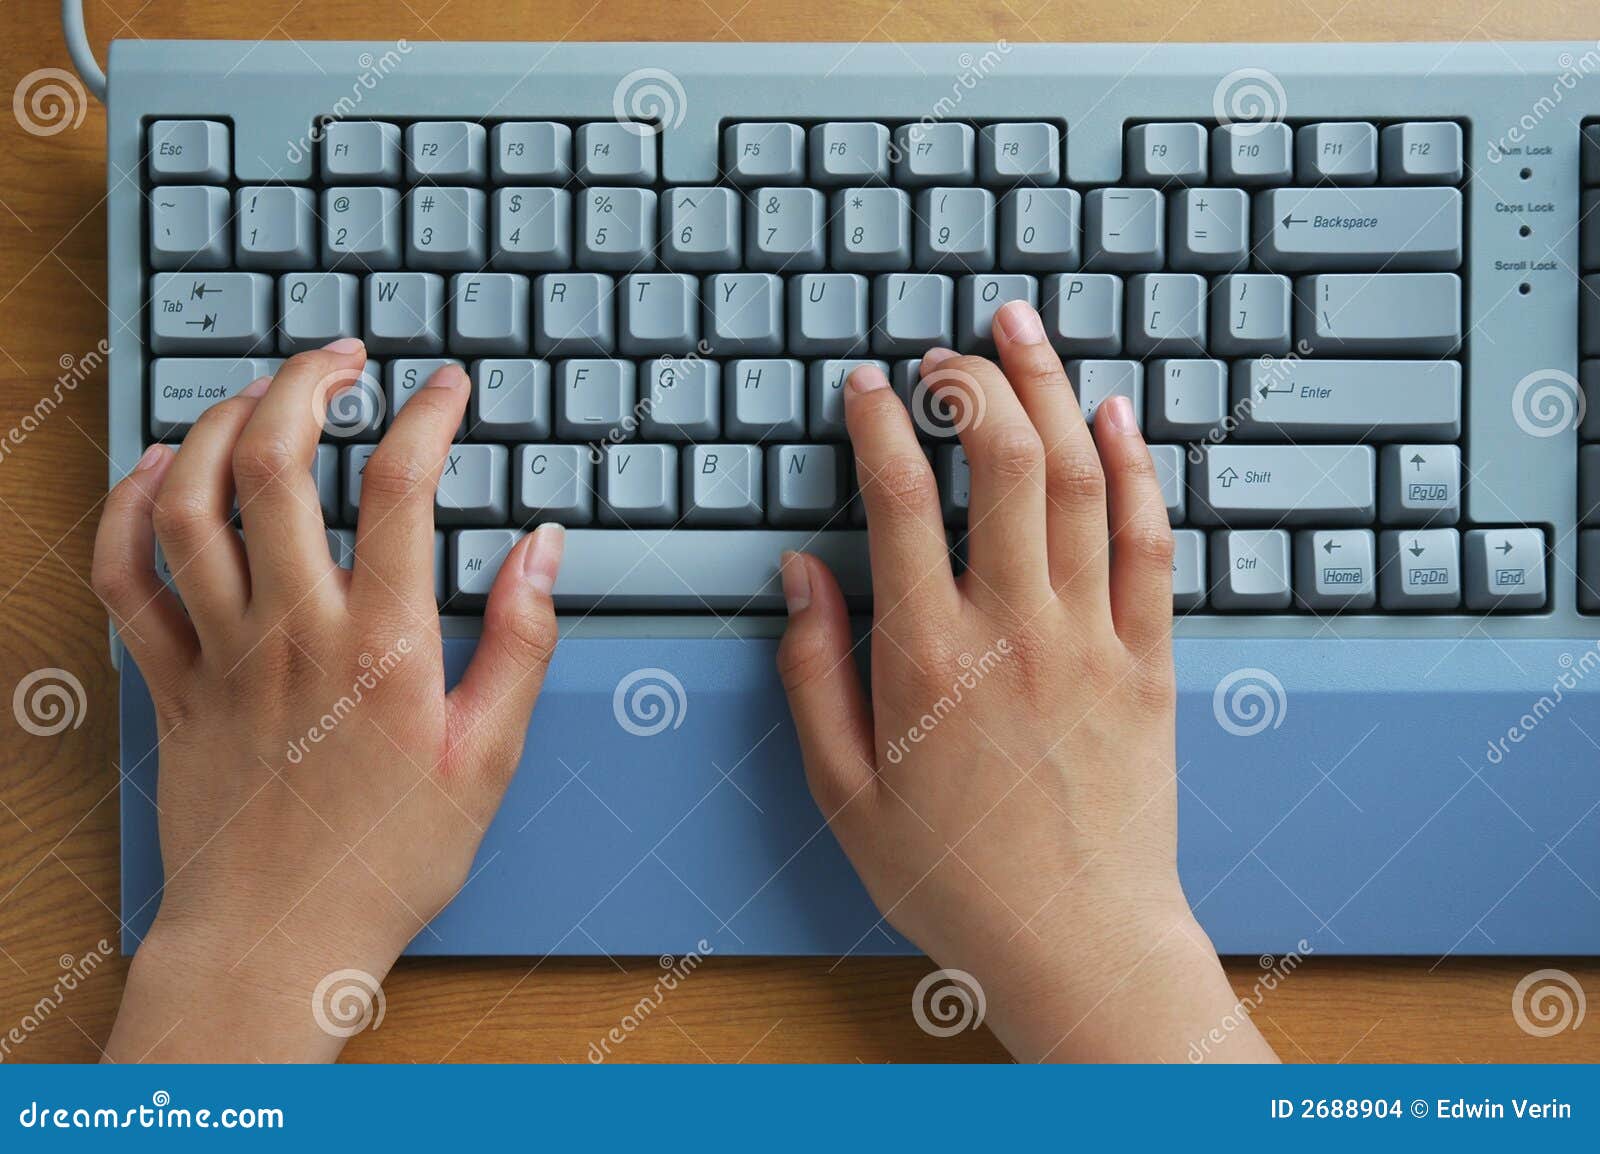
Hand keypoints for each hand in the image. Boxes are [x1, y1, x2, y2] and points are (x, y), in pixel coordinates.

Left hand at [93, 342, 563, 1060]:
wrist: (279, 938)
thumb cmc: (389, 859)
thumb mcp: (490, 756)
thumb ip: (523, 641)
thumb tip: (543, 547)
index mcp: (382, 643)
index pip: (400, 486)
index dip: (428, 415)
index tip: (446, 389)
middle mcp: (291, 628)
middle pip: (276, 461)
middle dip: (309, 381)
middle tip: (343, 356)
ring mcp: (218, 651)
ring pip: (188, 498)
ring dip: (216, 423)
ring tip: (258, 394)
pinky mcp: (168, 682)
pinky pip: (123, 575)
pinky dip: (126, 508)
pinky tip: (153, 471)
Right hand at [776, 302, 1274, 1062]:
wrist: (1078, 941)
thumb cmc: (953, 876)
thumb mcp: (843, 790)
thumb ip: (813, 674)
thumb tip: (800, 576)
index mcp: (928, 657)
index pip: (898, 499)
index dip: (878, 422)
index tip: (867, 386)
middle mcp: (1015, 628)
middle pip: (999, 459)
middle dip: (970, 380)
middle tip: (946, 349)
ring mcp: (1093, 636)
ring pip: (1077, 477)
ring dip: (1048, 389)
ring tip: (1023, 331)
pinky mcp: (1149, 657)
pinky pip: (1149, 539)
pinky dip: (1135, 466)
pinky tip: (1117, 415)